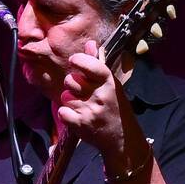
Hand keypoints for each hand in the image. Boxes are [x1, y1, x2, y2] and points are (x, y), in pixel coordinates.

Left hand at [58, 38, 126, 154]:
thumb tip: (90, 43)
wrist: (122, 140)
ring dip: (70, 102)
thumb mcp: (112, 86)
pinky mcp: (81, 124)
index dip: (77, 60)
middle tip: (82, 93)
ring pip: (65, 97)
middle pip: (70, 81)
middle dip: (72, 86)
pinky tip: (77, 117)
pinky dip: (67, 115)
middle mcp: (100, 95)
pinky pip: (62, 112)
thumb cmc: (116, 109)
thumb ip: (98, 65)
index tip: (74, 62)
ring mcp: (90, 110)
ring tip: (83, 107)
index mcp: (109, 83)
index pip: (88, 64)